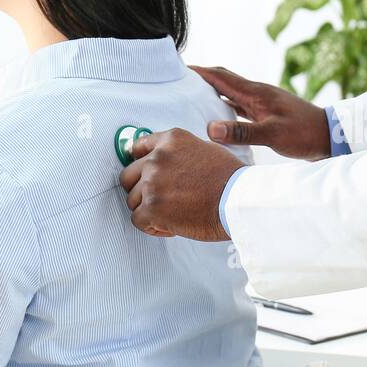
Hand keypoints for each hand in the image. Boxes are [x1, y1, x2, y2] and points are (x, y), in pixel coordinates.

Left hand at [119, 128, 243, 240]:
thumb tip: (167, 161)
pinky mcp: (152, 208)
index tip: (143, 174)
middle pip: (128, 176)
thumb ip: (179, 153)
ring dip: (148, 209)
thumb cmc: (230, 179)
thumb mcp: (205, 149)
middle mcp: (157, 158)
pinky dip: (152, 226)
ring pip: (132, 200)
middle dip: (141, 189)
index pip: (137, 147)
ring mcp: (152, 183)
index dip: (139, 164)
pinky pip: (137, 220)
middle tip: (160, 200)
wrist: (238, 201)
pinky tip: (171, 226)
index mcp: (171, 140)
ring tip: (172, 215)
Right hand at [192, 65, 332, 160]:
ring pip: (230, 95)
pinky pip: (239, 109)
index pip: (221, 76)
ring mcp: (262, 104)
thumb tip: (210, 128)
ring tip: (191, 100)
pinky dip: (225, 110)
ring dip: (211, 95)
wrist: (330, 137)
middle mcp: (257, 95)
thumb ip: (242, 132)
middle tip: (179, 83)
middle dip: (201, 80)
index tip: (177, 68)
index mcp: (256, 93)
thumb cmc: (305, 134)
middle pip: (223, 82)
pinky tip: (218, 120)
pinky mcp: (267, 116)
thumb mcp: (273, 135)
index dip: (199, 71)